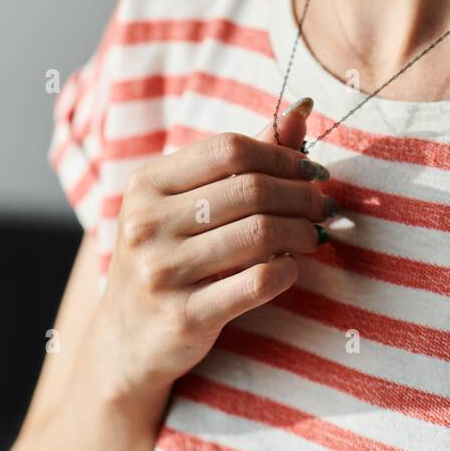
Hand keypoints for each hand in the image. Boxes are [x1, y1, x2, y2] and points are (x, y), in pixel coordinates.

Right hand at [90, 103, 332, 400]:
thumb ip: (243, 158)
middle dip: (300, 194)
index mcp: (146, 184)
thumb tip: (302, 109)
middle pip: (250, 189)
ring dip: (302, 231)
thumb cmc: (168, 256)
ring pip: (259, 233)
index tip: (311, 170)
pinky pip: (257, 282)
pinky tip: (292, 267)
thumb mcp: (187, 203)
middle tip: (323, 205)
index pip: (229, 149)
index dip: (281, 155)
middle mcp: (147, 224)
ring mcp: (162, 272)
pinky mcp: (183, 318)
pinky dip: (287, 269)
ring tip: (314, 234)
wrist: (125, 341)